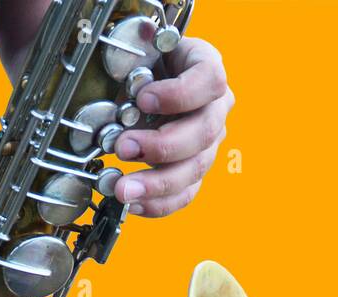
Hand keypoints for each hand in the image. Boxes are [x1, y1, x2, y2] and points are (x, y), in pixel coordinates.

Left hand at [112, 37, 233, 216]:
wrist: (147, 82)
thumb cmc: (144, 64)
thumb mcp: (139, 50)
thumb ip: (134, 57)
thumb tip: (126, 69)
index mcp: (206, 68)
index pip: (210, 81)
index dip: (179, 94)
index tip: (144, 99)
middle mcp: (215, 107)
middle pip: (204, 132)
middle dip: (162, 145)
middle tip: (123, 148)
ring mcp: (207, 142)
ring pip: (195, 168)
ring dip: (157, 183)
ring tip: (122, 188)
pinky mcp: (193, 169)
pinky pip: (185, 193)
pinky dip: (159, 203)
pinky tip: (134, 203)